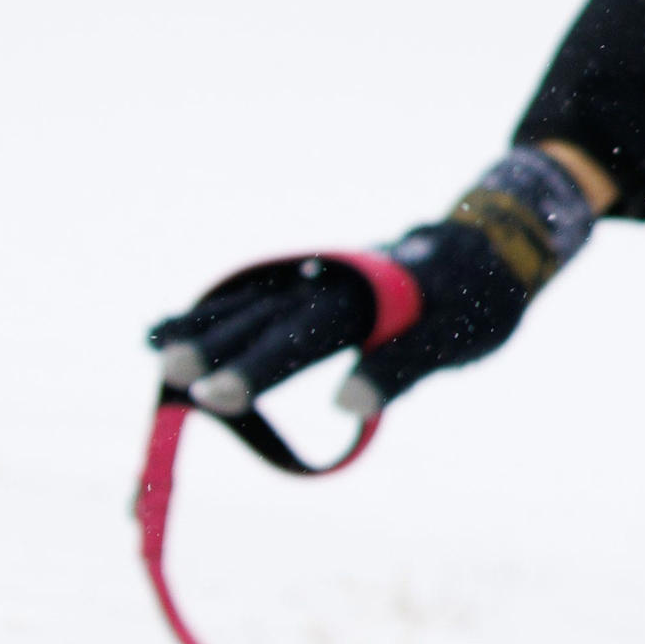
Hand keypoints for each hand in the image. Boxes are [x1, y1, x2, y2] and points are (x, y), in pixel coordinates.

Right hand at [148, 146, 599, 423]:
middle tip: (168, 377)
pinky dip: (214, 309)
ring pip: (252, 301)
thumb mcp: (459, 335)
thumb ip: (401, 366)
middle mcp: (335, 280)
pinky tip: (168, 329)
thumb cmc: (479, 298)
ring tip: (153, 350)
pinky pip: (255, 294)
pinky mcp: (314, 280)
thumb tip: (346, 406)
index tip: (214, 396)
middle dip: (217, 346)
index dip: (259, 367)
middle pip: (267, 318)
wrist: (491, 237)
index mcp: (371, 296)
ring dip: (204, 325)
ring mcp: (320, 276)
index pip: (305, 338)